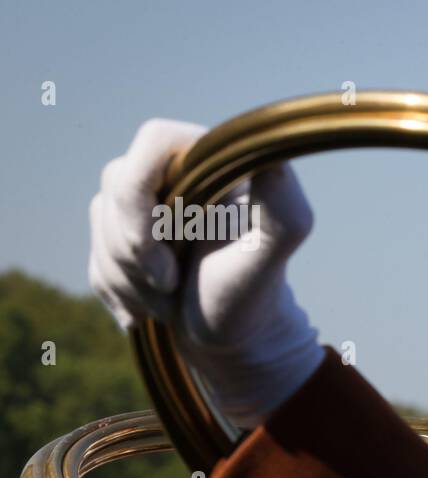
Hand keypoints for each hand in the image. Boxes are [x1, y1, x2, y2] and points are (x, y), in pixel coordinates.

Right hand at [89, 118, 324, 427]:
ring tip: (172, 299)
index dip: (144, 200)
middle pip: (117, 186)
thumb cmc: (256, 291)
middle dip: (137, 252)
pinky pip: (95, 253)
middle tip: (174, 284)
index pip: (153, 140)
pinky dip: (119, 290)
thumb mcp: (277, 248)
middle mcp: (180, 170)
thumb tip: (272, 157)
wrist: (235, 336)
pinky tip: (155, 307)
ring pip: (100, 220)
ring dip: (129, 277)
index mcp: (216, 160)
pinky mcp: (125, 233)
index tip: (167, 253)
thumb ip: (282, 204)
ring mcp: (147, 201)